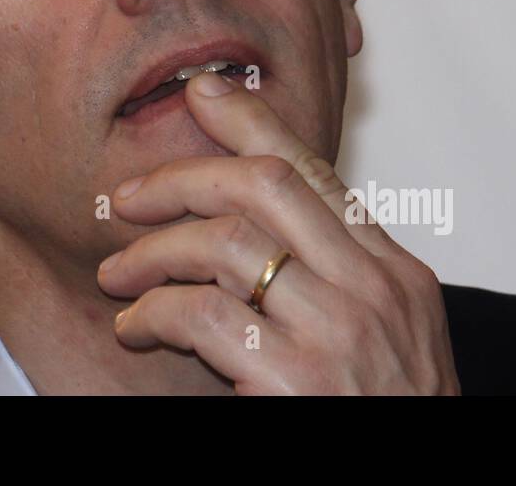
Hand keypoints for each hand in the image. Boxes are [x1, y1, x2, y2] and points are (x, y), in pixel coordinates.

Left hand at [97, 72, 460, 394]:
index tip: (204, 93)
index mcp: (396, 276)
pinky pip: (202, 315)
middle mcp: (375, 293)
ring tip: (119, 275)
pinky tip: (137, 328)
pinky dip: (154, 313)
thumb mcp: (384, 339)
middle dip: (183, 178)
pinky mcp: (299, 384)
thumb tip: (252, 228)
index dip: (254, 124)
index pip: (317, 174)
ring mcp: (341, 336)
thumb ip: (335, 279)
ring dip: (153, 253)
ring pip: (225, 244)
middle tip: (130, 198)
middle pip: (264, 186)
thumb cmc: (388, 421)